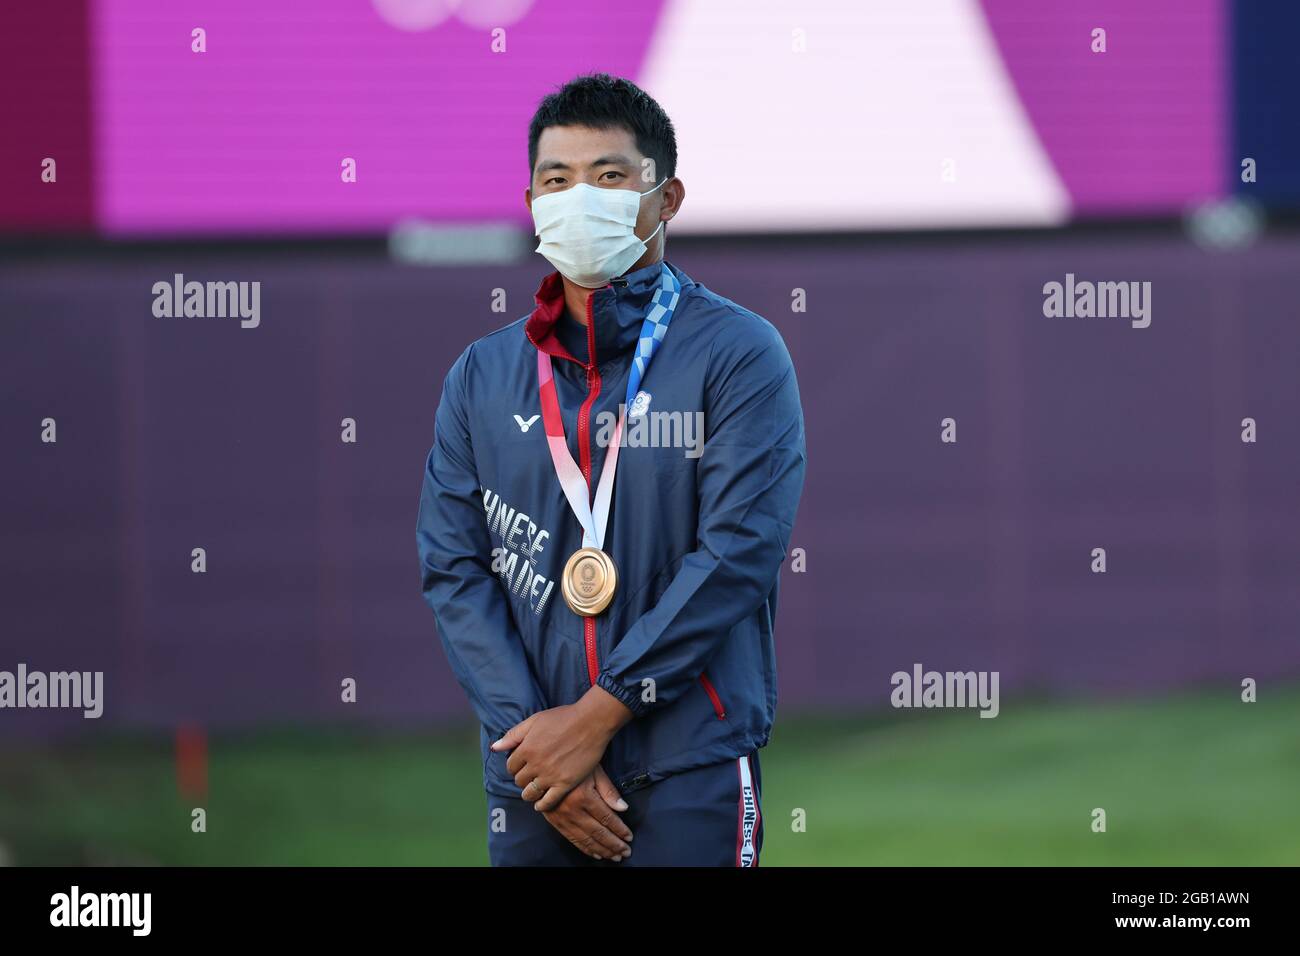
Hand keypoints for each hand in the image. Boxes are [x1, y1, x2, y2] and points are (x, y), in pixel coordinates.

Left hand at [492, 687, 632, 811]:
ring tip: (534, 789)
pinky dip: (542, 805)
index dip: (515, 766)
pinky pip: (548, 801)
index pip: (510, 766)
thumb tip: (494, 747)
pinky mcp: (565, 784)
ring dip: (529, 792)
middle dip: (522, 778)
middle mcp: (535, 764)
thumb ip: (513, 735)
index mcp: (526, 748)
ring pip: (530, 793)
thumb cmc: (563, 717)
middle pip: (519, 780)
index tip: (521, 765)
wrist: (591, 722)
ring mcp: (550, 776)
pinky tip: (540, 804)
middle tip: (529, 775)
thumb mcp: (535, 720)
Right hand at [542, 765, 632, 861]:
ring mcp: (563, 818)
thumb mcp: (594, 771)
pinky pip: (573, 840)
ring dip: (603, 850)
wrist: (545, 766)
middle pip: (598, 832)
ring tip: (615, 856)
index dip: (620, 830)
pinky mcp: (555, 822)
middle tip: (626, 852)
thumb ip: (609, 790)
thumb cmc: (574, 764)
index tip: (629, 837)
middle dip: (614, 844)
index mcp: (584, 796)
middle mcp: (573, 810)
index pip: (607, 818)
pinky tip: (597, 854)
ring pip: (586, 840)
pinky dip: (586, 849)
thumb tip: (623, 808)